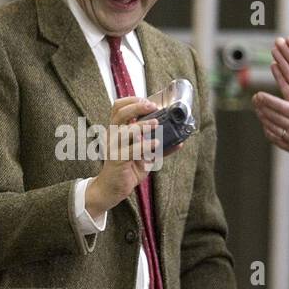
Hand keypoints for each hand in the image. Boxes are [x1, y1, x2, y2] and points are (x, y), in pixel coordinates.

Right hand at [86, 96, 159, 219]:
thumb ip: (157, 147)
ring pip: (125, 131)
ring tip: (156, 123)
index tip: (146, 100)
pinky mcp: (118, 160)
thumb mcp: (143, 155)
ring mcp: (114, 148)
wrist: (111, 188)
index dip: (131, 100)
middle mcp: (113, 136)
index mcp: (116, 131)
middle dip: (137, 107)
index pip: (117, 107)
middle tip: (152, 107)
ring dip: (142, 125)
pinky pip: (131, 150)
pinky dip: (145, 145)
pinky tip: (155, 144)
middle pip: (119, 113)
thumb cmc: (126, 169)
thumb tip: (177, 142)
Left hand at [253, 76, 288, 169]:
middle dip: (261, 106)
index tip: (259, 94)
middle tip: (254, 98)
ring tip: (257, 109)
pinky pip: (275, 139)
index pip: (281, 107)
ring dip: (262, 118)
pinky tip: (266, 125)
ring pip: (271, 128)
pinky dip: (268, 131)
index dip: (268, 100)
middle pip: (272, 116)